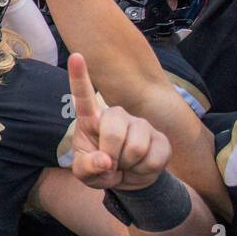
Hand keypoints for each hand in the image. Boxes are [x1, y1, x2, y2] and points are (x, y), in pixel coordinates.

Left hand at [67, 53, 170, 190]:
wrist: (127, 179)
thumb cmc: (99, 168)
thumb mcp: (84, 174)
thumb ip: (86, 168)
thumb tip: (105, 161)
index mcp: (91, 119)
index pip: (83, 95)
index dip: (79, 76)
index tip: (76, 56)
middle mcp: (116, 115)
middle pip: (114, 132)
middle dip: (111, 155)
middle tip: (110, 164)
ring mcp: (140, 124)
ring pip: (136, 147)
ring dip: (128, 165)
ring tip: (124, 164)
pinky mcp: (161, 138)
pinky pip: (154, 158)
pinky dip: (144, 171)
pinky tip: (140, 166)